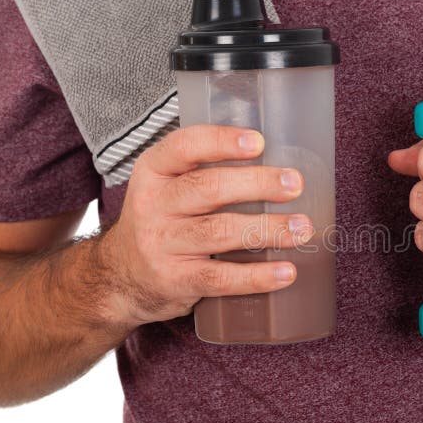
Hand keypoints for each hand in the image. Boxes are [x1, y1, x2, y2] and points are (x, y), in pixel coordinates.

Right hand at [100, 125, 313, 326]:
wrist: (119, 278)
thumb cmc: (163, 222)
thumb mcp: (167, 187)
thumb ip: (207, 172)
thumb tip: (279, 165)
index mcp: (154, 171)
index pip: (184, 146)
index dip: (222, 142)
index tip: (259, 141)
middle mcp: (153, 204)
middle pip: (208, 188)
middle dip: (257, 184)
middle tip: (295, 184)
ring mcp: (162, 244)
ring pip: (219, 232)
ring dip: (267, 229)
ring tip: (302, 228)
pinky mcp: (175, 280)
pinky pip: (220, 278)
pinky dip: (257, 276)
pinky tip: (286, 272)